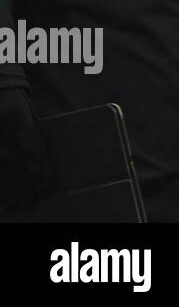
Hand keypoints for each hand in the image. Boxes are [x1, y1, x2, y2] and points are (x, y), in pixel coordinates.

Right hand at [0, 87, 54, 209]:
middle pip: (15, 165)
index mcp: (18, 119)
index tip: (45, 187)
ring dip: (8, 190)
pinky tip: (1, 197)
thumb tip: (42, 160)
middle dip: (24, 186)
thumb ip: (34, 132)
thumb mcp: (27, 110)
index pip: (33, 150)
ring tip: (16, 206)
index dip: (40, 171)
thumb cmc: (12, 100)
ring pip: (0, 170)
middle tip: (32, 203)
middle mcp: (2, 130)